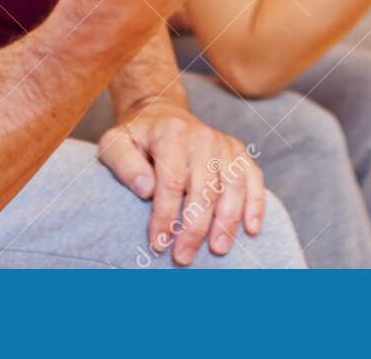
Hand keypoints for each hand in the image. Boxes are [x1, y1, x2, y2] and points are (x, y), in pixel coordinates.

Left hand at [97, 97, 264, 265]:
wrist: (162, 113)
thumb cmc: (136, 137)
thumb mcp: (114, 143)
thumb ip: (124, 165)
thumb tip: (146, 190)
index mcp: (171, 134)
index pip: (172, 181)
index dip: (166, 215)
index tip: (159, 243)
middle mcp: (202, 136)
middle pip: (204, 188)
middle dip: (195, 228)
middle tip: (184, 258)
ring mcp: (224, 143)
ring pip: (232, 186)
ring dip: (227, 221)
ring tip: (218, 250)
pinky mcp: (238, 152)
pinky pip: (253, 177)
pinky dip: (256, 203)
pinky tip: (252, 229)